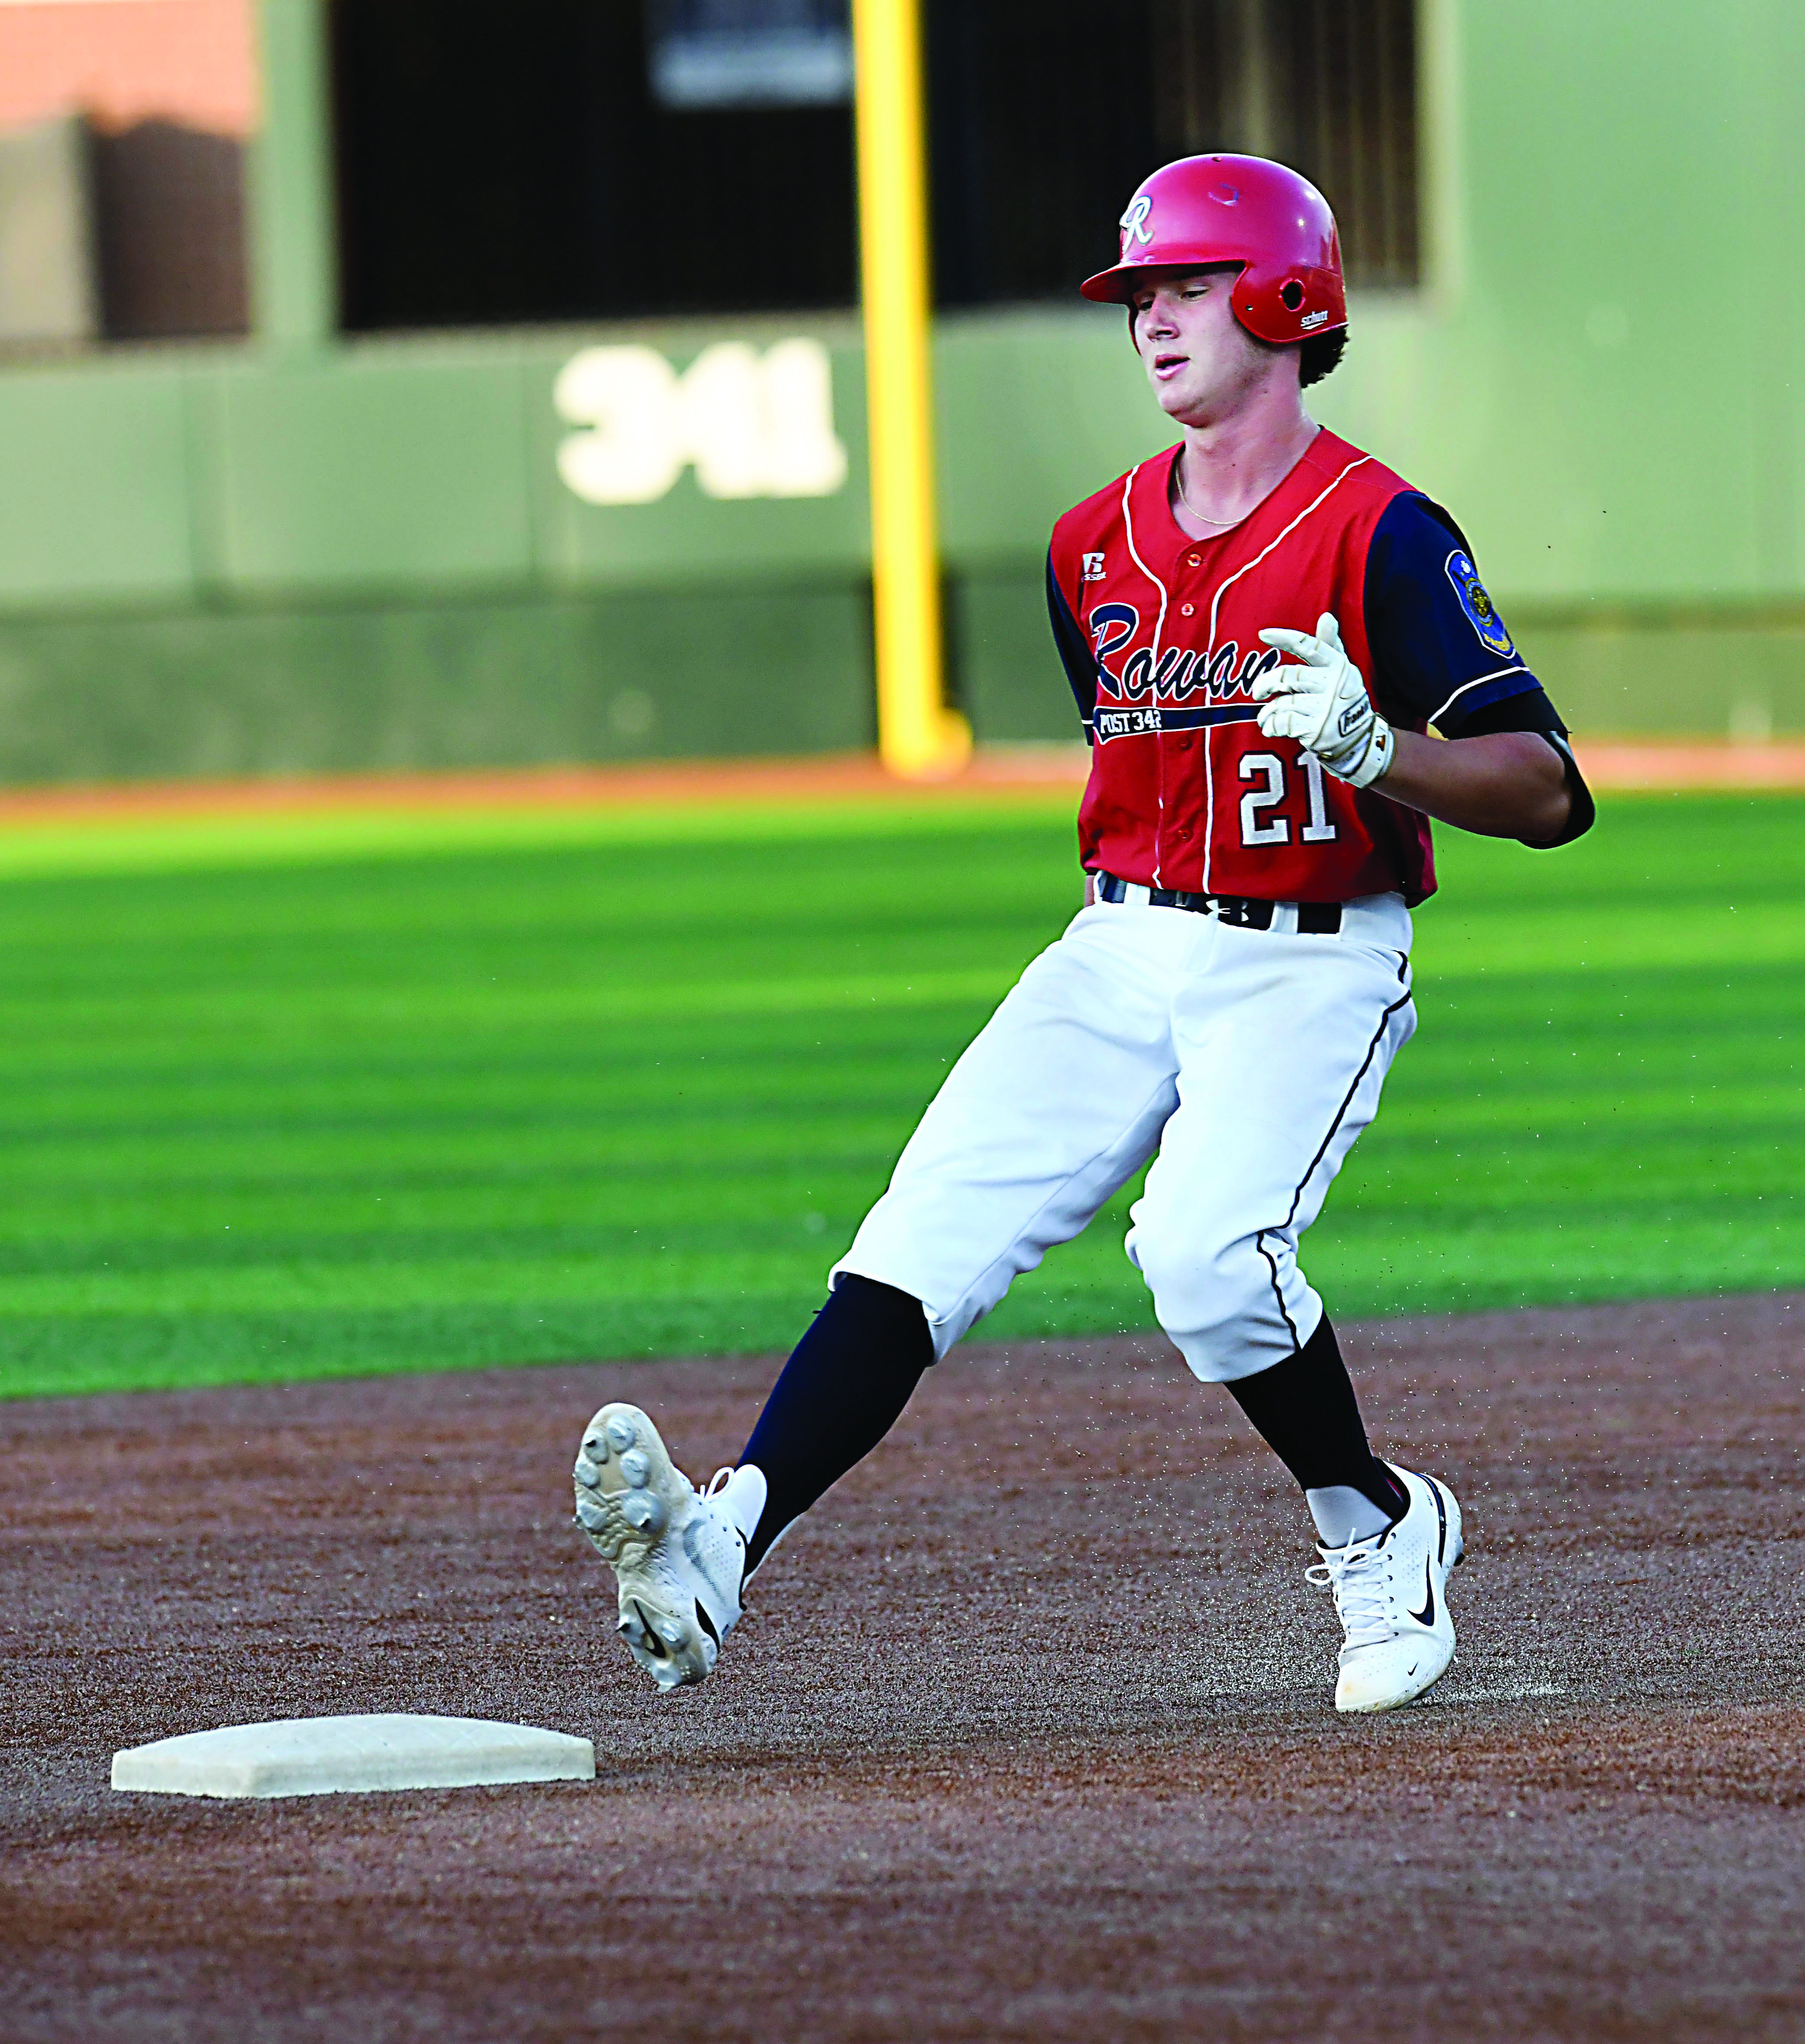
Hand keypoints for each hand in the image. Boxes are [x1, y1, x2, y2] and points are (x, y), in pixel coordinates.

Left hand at [1251, 613, 1393, 788]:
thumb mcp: (1340, 670)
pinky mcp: (1316, 729)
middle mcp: (1332, 684)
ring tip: (1266, 716)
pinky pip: (1283, 722)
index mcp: (1336, 665)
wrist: (1358, 738)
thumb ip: (1329, 645)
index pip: (1309, 646)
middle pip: (1288, 676)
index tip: (1263, 634)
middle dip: (1266, 684)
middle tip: (1256, 693)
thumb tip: (1327, 616)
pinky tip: (1271, 728)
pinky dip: (1271, 725)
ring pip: (1282, 702)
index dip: (1285, 638)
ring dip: (1268, 711)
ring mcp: (1324, 708)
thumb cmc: (1342, 697)